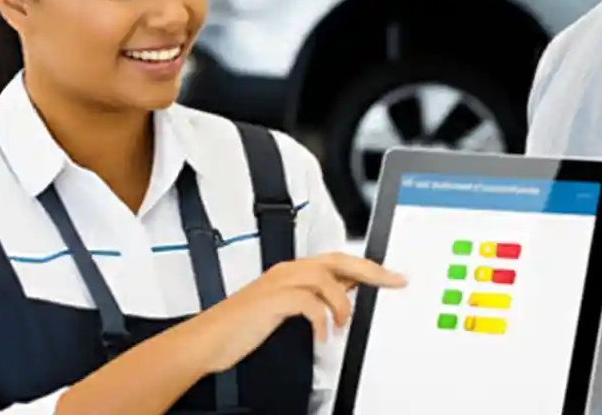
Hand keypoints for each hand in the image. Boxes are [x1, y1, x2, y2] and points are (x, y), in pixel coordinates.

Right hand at [185, 252, 406, 374]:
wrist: (207, 340)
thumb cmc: (241, 328)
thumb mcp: (283, 309)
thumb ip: (312, 298)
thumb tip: (344, 295)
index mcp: (292, 271)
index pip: (338, 260)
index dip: (368, 267)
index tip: (393, 277)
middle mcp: (287, 271)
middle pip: (338, 260)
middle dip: (370, 271)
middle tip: (394, 282)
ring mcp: (278, 284)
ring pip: (325, 278)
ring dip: (341, 304)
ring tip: (341, 325)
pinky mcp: (271, 301)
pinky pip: (308, 303)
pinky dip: (321, 320)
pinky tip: (321, 336)